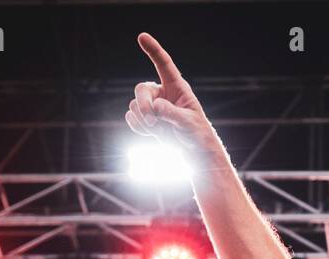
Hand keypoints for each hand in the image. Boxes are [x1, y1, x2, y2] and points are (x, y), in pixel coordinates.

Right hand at [125, 33, 216, 152]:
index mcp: (177, 87)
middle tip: (152, 121)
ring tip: (160, 129)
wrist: (193, 150)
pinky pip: (131, 118)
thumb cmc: (197, 134)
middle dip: (143, 105)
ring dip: (144, 120)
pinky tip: (152, 132)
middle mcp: (162, 93)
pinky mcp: (145, 118)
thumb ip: (173, 113)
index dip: (153, 50)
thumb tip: (156, 106)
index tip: (142, 37)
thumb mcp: (189, 123)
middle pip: (141, 89)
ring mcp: (152, 105)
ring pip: (134, 105)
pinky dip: (138, 127)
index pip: (164, 64)